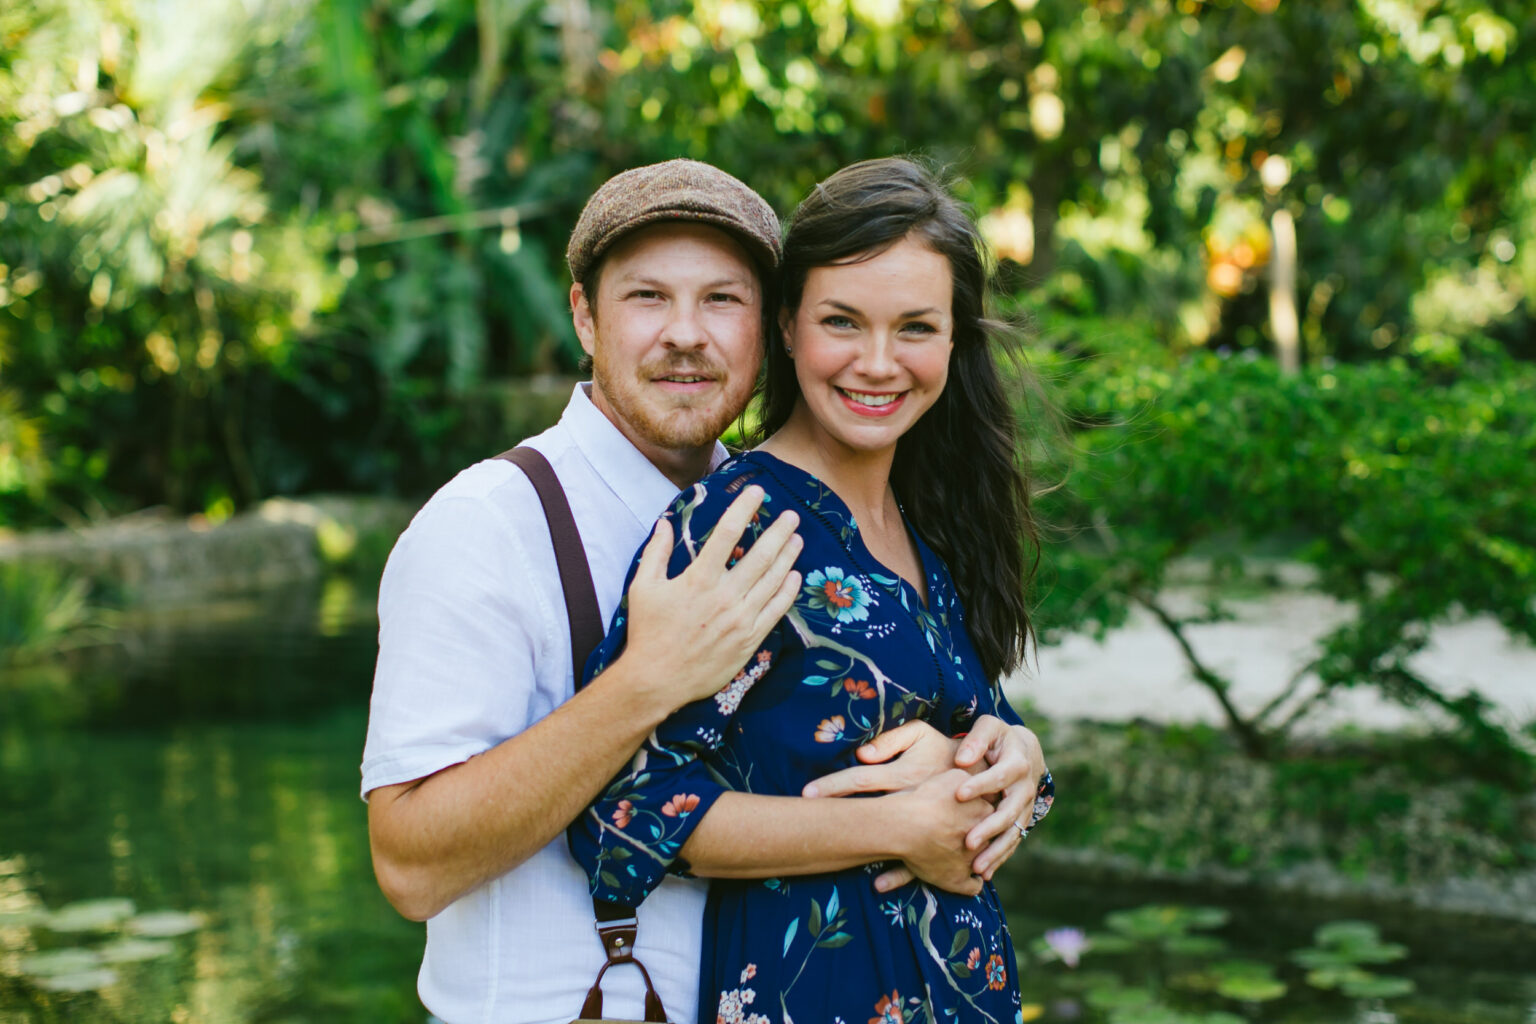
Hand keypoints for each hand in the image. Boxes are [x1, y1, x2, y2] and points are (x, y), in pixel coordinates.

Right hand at [621, 486, 801, 709]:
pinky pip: (776, 610)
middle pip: (761, 555)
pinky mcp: (750, 640)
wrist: (657, 680)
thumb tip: (663, 523)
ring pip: (773, 580)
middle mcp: (725, 595)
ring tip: (797, 539)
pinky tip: (795, 577)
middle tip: (792, 515)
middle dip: (779, 531)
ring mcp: (741, 618)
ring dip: (788, 557)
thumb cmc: (648, 632)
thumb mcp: (643, 587)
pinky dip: (788, 591)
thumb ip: (656, 552)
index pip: (728, 533)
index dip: (744, 508)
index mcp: (699, 578)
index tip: (757, 492)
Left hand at [803, 718, 991, 890]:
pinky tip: (879, 885)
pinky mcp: (942, 845)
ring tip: (833, 860)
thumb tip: (862, 754)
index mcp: (905, 776)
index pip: (862, 779)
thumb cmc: (947, 752)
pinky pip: (918, 864)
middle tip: (808, 823)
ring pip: (895, 847)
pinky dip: (900, 875)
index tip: (807, 793)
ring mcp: (928, 828)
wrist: (988, 774)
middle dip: (840, 823)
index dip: (834, 786)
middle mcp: (913, 803)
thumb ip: (892, 740)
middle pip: (870, 814)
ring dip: (868, 855)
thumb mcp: (921, 736)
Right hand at [885, 769, 991, 896]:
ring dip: (976, 861)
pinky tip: (964, 877)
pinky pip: (973, 885)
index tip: (966, 815)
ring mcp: (973, 861)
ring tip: (961, 857)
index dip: (977, 815)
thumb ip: (970, 779)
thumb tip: (976, 780)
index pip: (990, 815)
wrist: (905, 823)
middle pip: (987, 838)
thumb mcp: (954, 776)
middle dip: (979, 838)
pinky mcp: (959, 880)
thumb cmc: (926, 798)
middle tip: (964, 834)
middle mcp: (984, 838)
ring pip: (982, 861)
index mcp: (986, 812)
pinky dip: (970, 883)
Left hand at [956, 719, 1047, 880]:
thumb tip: (962, 759)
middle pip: (1008, 812)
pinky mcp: (1021, 822)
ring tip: (976, 868)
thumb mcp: (989, 728)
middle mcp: (1025, 790)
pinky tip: (985, 874)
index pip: (999, 776)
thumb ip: (976, 739)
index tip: (958, 794)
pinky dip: (1000, 858)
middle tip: (968, 842)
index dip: (980, 785)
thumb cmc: (998, 738)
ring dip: (995, 851)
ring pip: (1012, 833)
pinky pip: (1012, 843)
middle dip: (989, 828)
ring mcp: (1025, 809)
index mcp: (1017, 764)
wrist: (1024, 752)